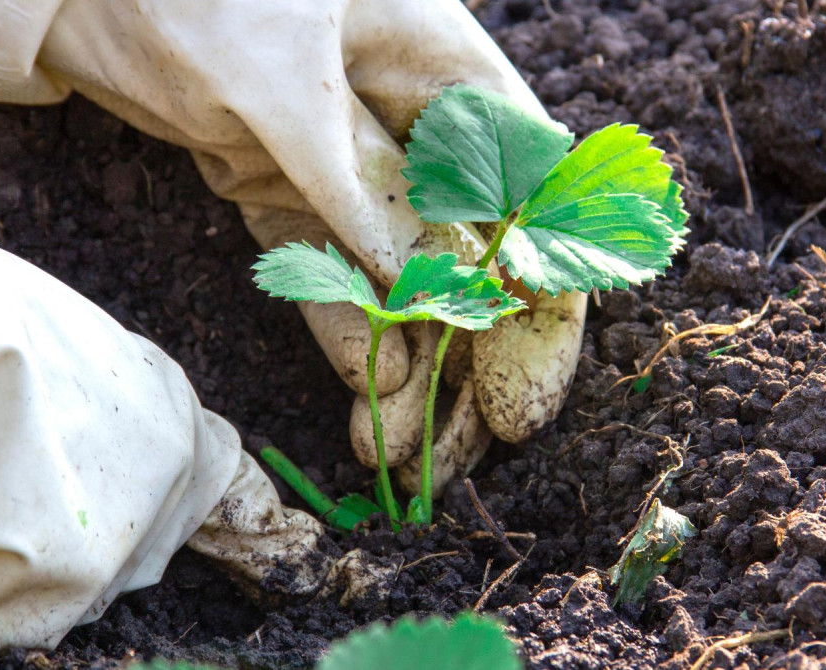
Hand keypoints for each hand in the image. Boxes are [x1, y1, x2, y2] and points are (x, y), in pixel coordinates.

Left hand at [31, 0, 587, 489]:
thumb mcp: (287, 90)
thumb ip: (366, 189)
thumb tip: (442, 287)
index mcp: (452, 80)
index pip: (534, 209)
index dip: (538, 312)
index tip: (513, 403)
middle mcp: (420, 132)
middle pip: (477, 264)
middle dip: (468, 365)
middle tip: (449, 455)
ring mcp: (353, 172)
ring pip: (406, 286)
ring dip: (407, 370)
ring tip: (388, 450)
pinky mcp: (290, 198)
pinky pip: (333, 280)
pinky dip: (348, 338)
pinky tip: (361, 401)